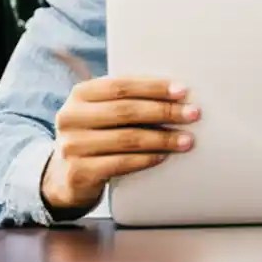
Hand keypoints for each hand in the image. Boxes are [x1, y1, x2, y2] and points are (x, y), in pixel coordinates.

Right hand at [41, 61, 199, 217]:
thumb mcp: (105, 111)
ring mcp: (72, 146)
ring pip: (126, 139)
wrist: (67, 175)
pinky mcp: (79, 172)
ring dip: (162, 139)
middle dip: (165, 111)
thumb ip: (129, 99)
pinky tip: (164, 156)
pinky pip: (120, 163)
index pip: (121, 85)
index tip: (183, 91)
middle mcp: (71, 117)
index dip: (153, 87)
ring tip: (187, 139)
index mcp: (81, 94)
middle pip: (126, 111)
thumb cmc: (99, 134)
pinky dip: (146, 159)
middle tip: (193, 114)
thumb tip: (178, 94)